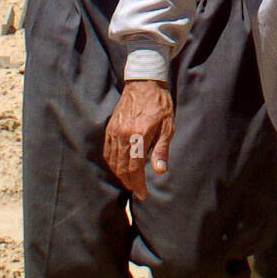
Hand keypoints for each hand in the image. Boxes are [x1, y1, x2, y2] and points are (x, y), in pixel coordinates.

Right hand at [103, 80, 174, 200]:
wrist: (144, 83)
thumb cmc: (160, 104)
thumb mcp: (168, 127)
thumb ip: (162, 149)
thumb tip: (159, 171)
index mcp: (139, 135)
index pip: (135, 168)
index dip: (138, 184)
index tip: (142, 194)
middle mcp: (123, 135)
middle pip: (122, 167)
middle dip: (129, 182)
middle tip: (137, 191)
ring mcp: (114, 132)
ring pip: (113, 161)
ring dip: (120, 174)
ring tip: (130, 182)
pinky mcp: (109, 128)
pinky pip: (108, 151)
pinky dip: (113, 163)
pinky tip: (120, 167)